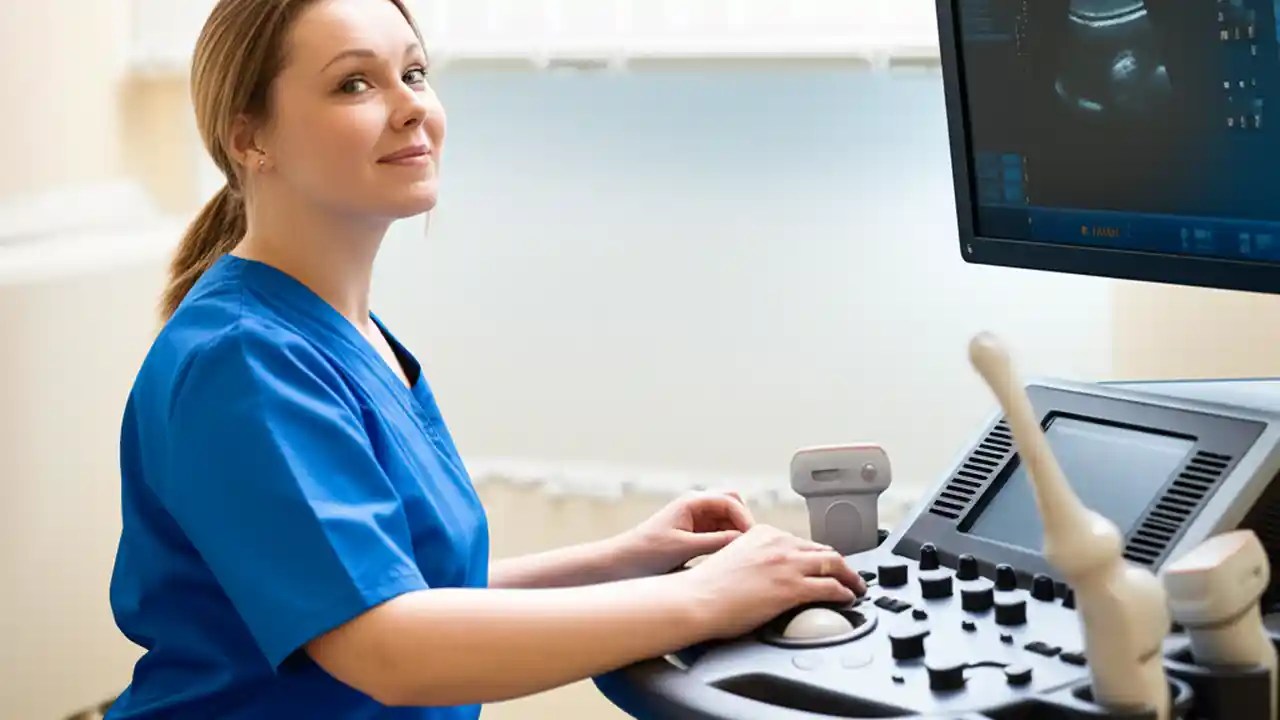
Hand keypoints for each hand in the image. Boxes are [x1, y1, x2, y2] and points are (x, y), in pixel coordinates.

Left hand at [614, 490, 755, 577]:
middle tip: (751, 547)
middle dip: (745, 522)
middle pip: (734, 505)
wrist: (619, 564)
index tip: (753, 542)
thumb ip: (716, 542)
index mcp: (692, 501)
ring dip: (738, 533)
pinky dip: (730, 542)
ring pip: (729, 520)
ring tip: (744, 556)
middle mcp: (696, 506)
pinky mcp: (695, 534)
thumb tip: (747, 540)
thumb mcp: (684, 548)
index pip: (732, 502)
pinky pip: (721, 533)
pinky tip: (732, 560)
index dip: (746, 520)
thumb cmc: (646, 552)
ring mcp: (696, 519)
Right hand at [679, 524, 865, 640]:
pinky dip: (845, 592)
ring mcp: (787, 564)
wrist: (696, 599)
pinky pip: (831, 587)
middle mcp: (778, 543)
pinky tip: (848, 597)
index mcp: (763, 533)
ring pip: (834, 564)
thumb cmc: (706, 586)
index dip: (817, 554)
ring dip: (850, 576)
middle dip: (839, 563)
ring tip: (856, 586)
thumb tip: (766, 573)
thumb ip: (755, 558)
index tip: (824, 562)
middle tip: (848, 574)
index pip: (801, 541)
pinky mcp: (792, 587)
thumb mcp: (734, 557)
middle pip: (822, 550)